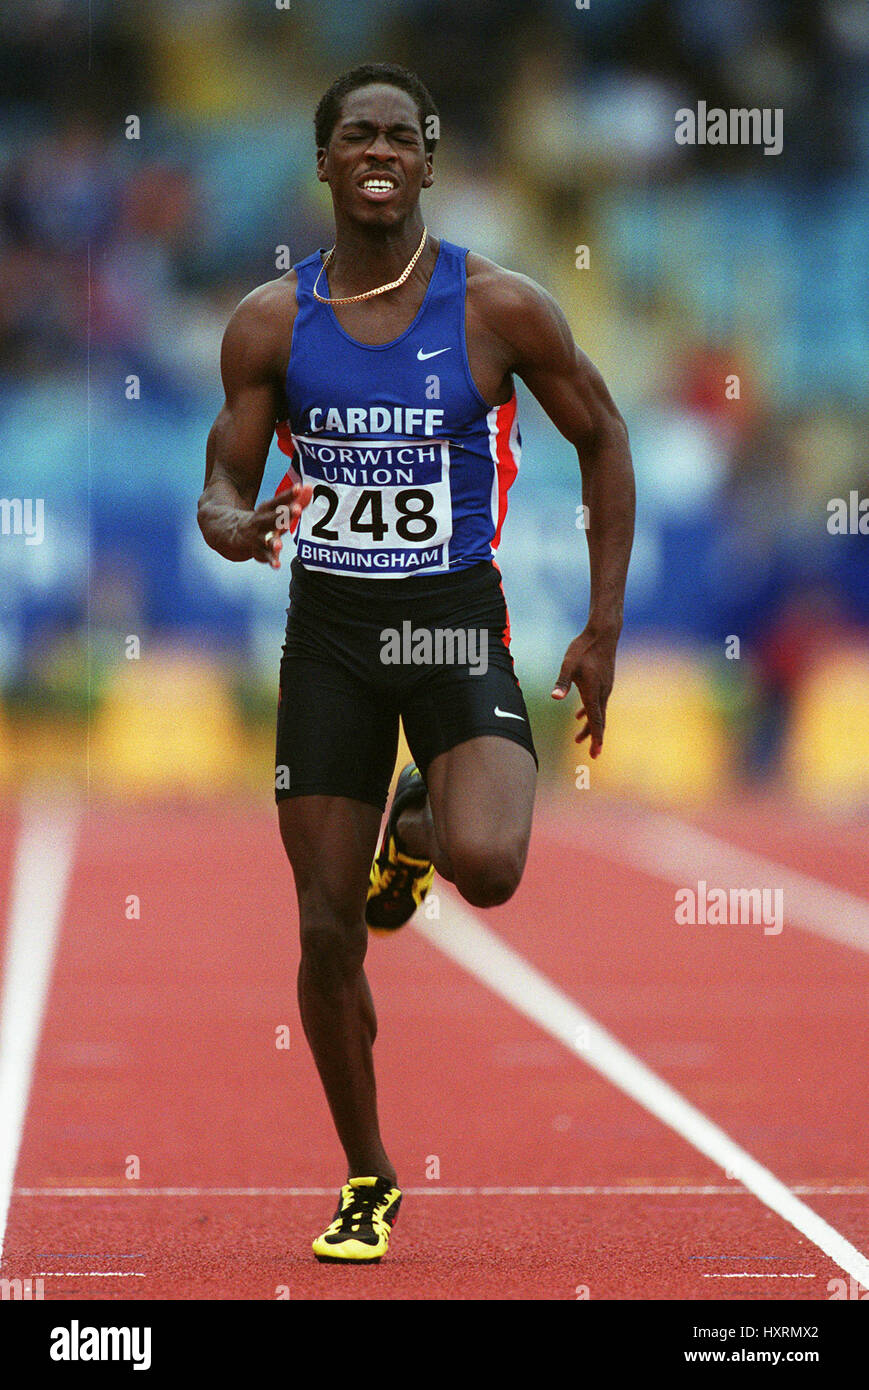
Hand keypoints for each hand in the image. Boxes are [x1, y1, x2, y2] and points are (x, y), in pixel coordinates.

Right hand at [243, 483, 311, 568]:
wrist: (236, 533)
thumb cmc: (266, 519)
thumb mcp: (278, 510)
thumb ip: (296, 500)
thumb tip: (310, 487)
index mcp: (267, 509)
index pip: (279, 501)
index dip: (289, 494)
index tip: (298, 488)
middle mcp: (262, 522)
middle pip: (273, 518)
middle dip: (285, 514)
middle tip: (297, 509)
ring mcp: (259, 538)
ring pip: (266, 540)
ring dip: (273, 542)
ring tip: (279, 545)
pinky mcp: (258, 552)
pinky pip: (265, 557)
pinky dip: (271, 561)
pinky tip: (277, 566)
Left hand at [551, 626, 617, 758]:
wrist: (603, 633)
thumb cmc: (583, 648)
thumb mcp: (568, 665)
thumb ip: (561, 682)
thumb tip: (554, 697)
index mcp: (593, 692)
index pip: (596, 721)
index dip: (595, 738)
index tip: (596, 754)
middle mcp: (602, 693)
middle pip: (599, 721)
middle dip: (594, 738)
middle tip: (592, 754)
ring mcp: (605, 687)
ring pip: (598, 712)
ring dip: (590, 725)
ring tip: (578, 737)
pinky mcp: (604, 682)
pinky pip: (598, 702)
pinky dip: (590, 712)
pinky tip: (579, 714)